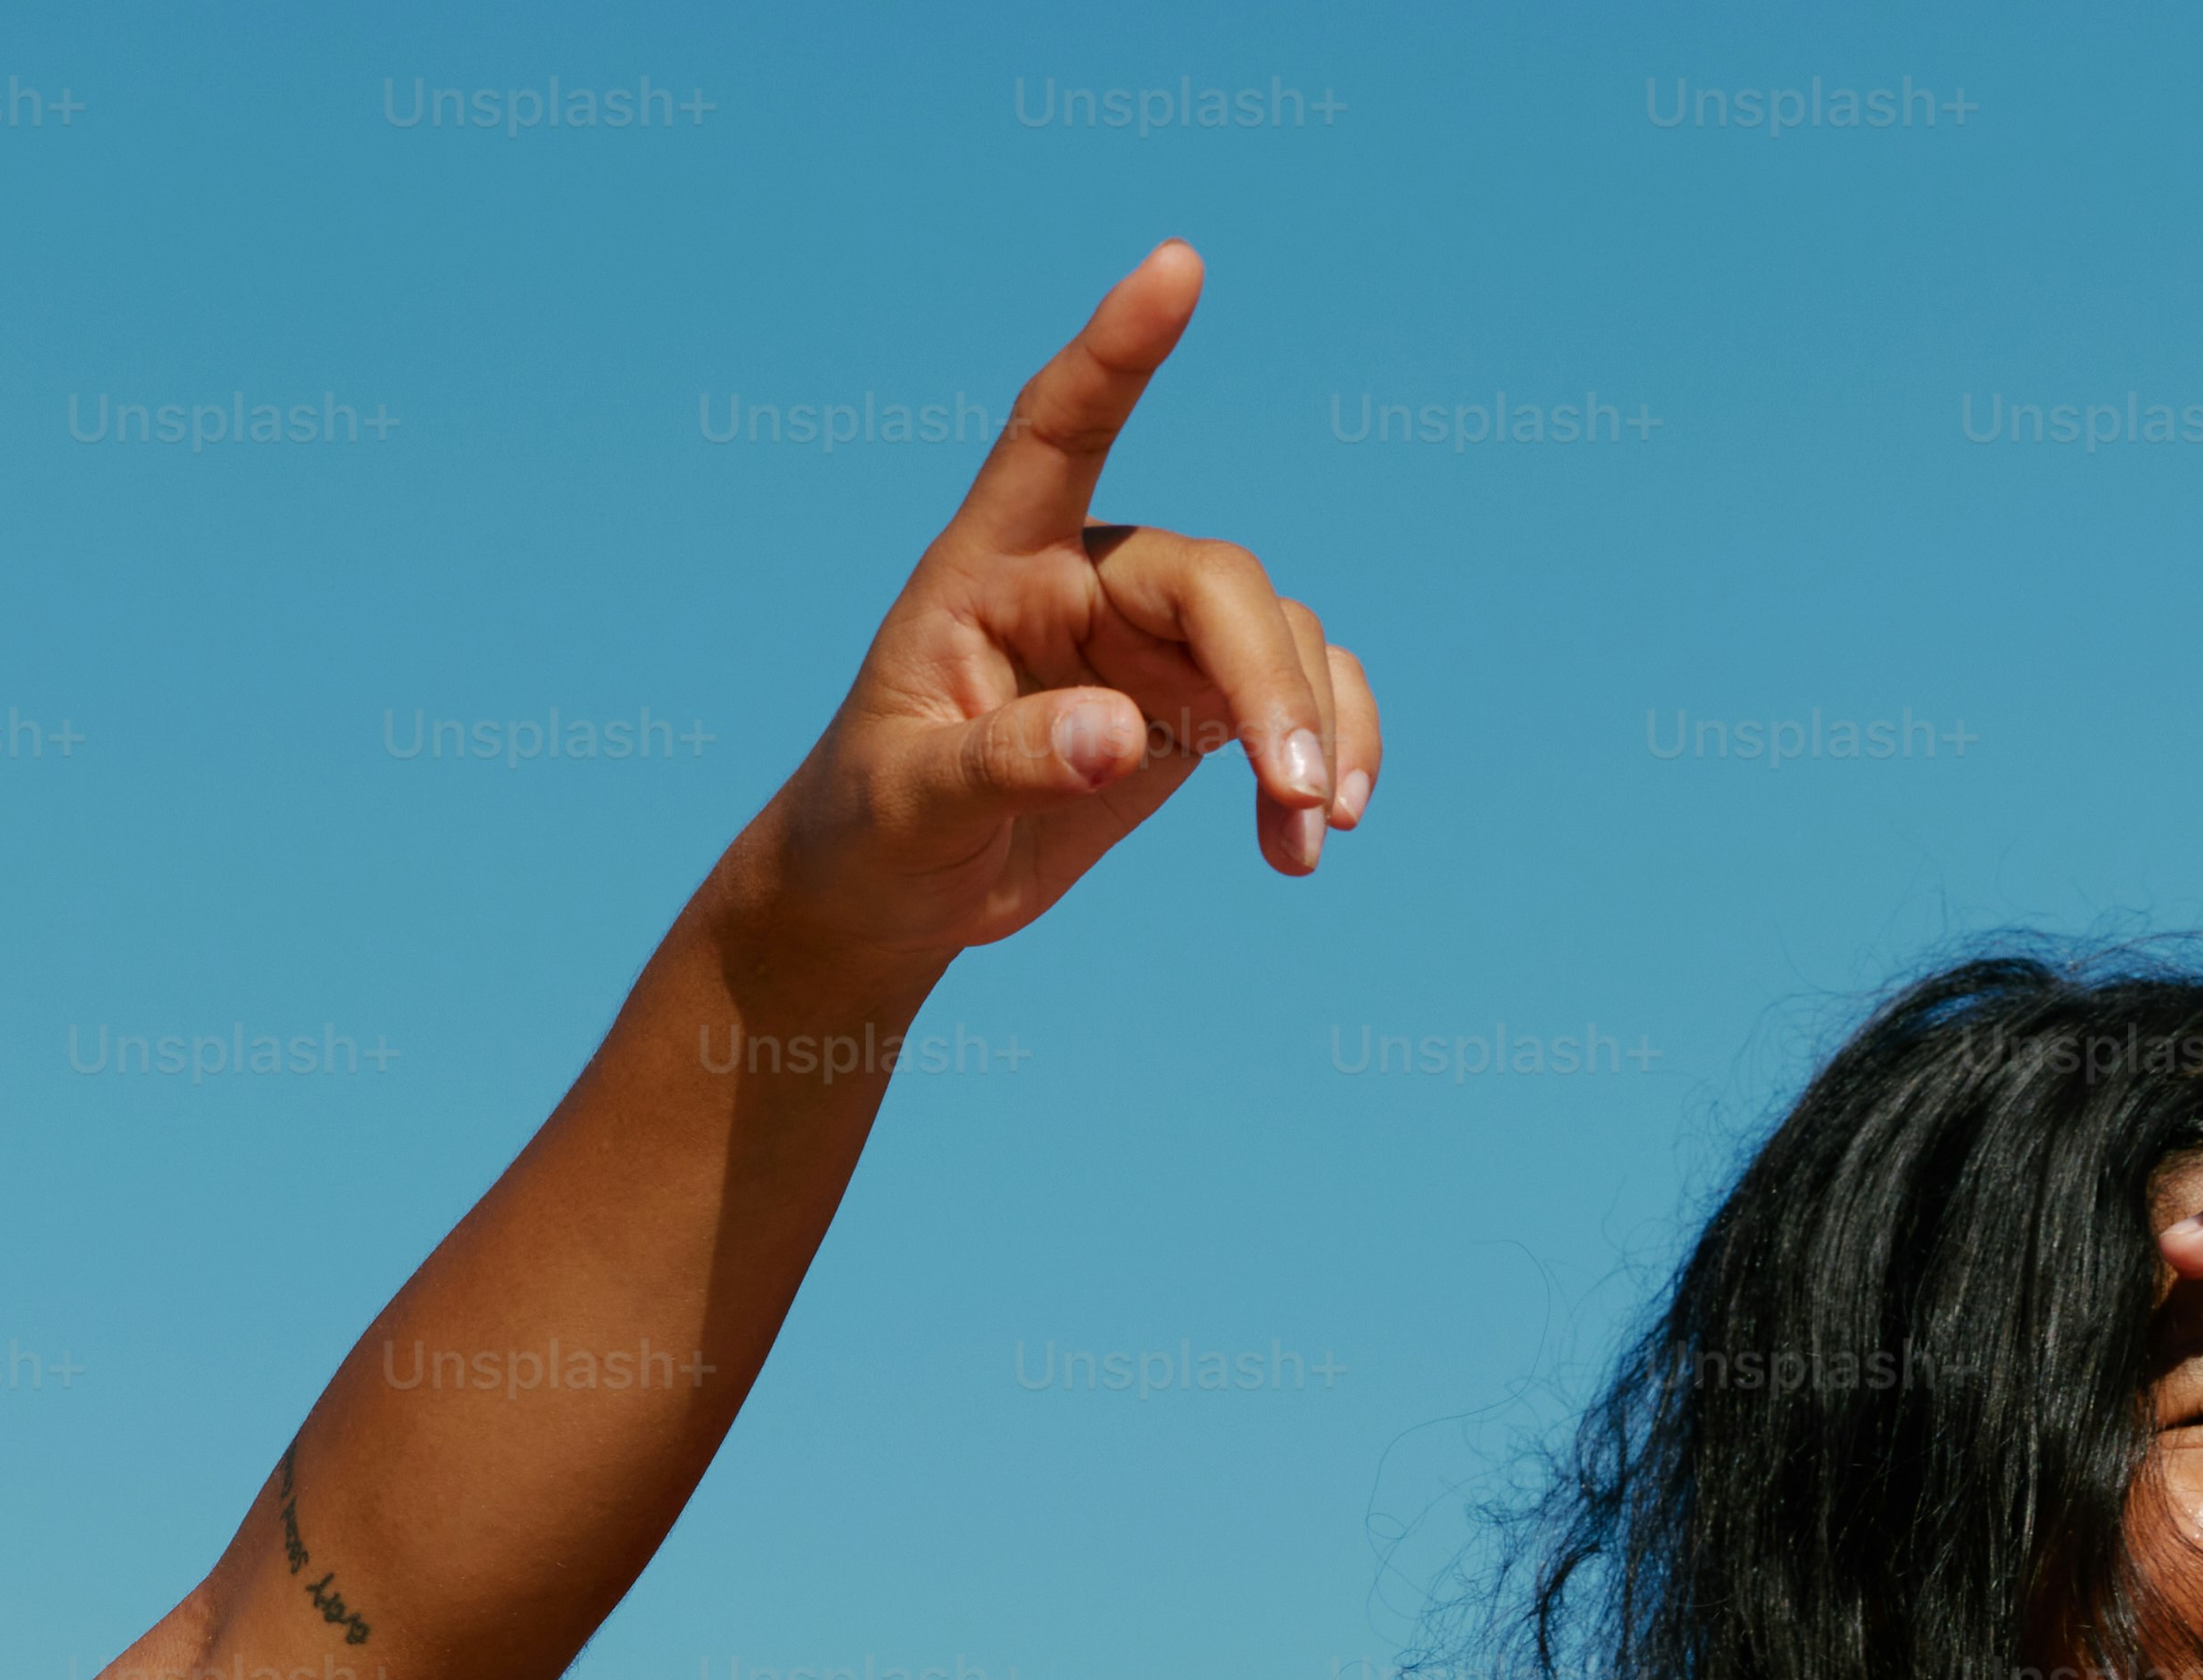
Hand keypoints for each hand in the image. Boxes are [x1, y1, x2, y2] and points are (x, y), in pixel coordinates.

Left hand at [743, 243, 1380, 976]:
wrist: (891, 891)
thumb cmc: (872, 827)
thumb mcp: (908, 803)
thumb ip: (1000, 763)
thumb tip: (1122, 734)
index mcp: (991, 566)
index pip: (1054, 431)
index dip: (1115, 351)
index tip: (1177, 266)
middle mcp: (1084, 579)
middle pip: (1215, 580)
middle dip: (1272, 679)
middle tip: (1296, 792)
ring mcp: (1149, 638)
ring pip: (1278, 636)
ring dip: (1313, 732)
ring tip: (1304, 844)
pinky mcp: (1195, 702)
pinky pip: (1301, 694)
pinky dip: (1330, 751)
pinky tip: (1317, 833)